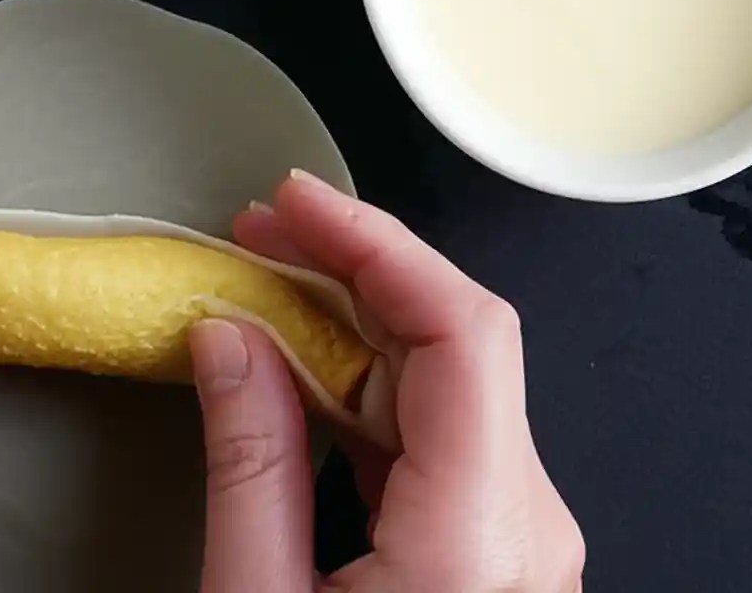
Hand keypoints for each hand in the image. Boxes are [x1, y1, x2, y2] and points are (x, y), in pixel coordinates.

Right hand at [188, 170, 584, 591]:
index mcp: (478, 534)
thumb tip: (228, 339)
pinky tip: (299, 372)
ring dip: (351, 329)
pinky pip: (434, 438)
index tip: (296, 204)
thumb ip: (248, 469)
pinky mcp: (491, 546)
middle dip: (351, 271)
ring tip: (264, 290)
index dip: (376, 243)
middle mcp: (523, 523)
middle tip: (260, 236)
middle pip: (454, 345)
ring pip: (444, 386)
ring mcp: (516, 534)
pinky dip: (364, 391)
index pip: (459, 332)